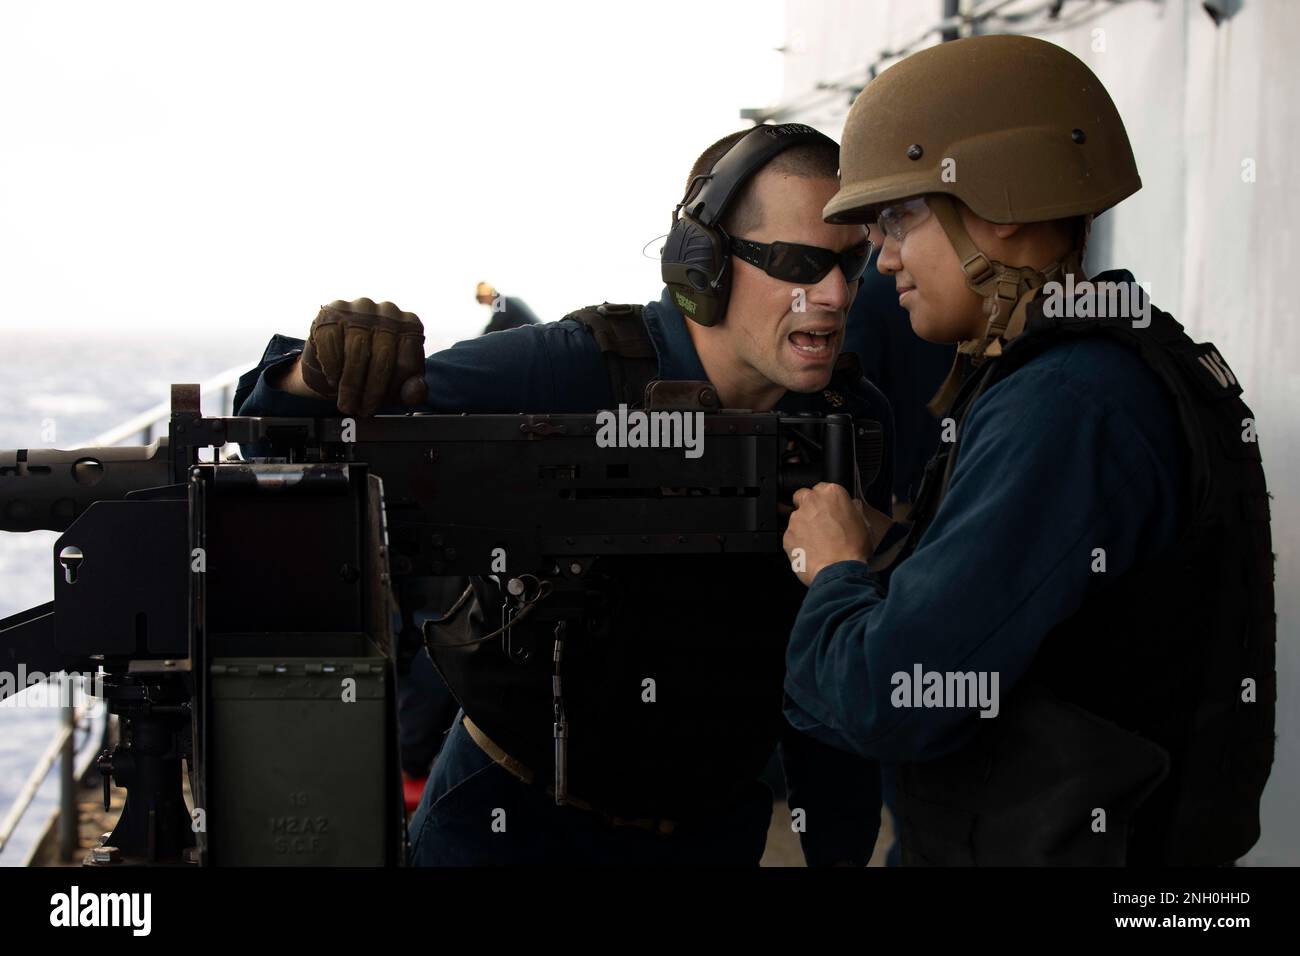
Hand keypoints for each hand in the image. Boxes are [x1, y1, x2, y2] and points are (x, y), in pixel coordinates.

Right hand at [300, 297, 428, 415]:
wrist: (339, 361)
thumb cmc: (372, 371)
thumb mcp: (396, 385)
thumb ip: (413, 389)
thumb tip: (417, 390)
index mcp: (411, 326)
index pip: (406, 362)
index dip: (392, 389)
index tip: (379, 406)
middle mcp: (389, 311)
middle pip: (382, 357)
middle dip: (370, 390)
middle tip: (359, 410)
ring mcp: (361, 307)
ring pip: (356, 351)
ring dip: (350, 384)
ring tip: (346, 403)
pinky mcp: (333, 310)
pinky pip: (331, 341)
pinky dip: (332, 366)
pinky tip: (333, 378)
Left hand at [783, 482, 893, 586]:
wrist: (839, 571)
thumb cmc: (854, 550)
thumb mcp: (863, 524)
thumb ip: (852, 509)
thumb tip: (852, 507)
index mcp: (832, 493)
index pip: (822, 487)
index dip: (824, 500)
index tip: (828, 509)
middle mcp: (811, 502)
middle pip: (803, 496)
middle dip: (808, 506)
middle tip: (818, 522)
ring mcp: (796, 518)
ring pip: (796, 517)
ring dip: (803, 526)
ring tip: (817, 542)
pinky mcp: (787, 535)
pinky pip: (791, 536)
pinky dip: (797, 542)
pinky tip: (810, 551)